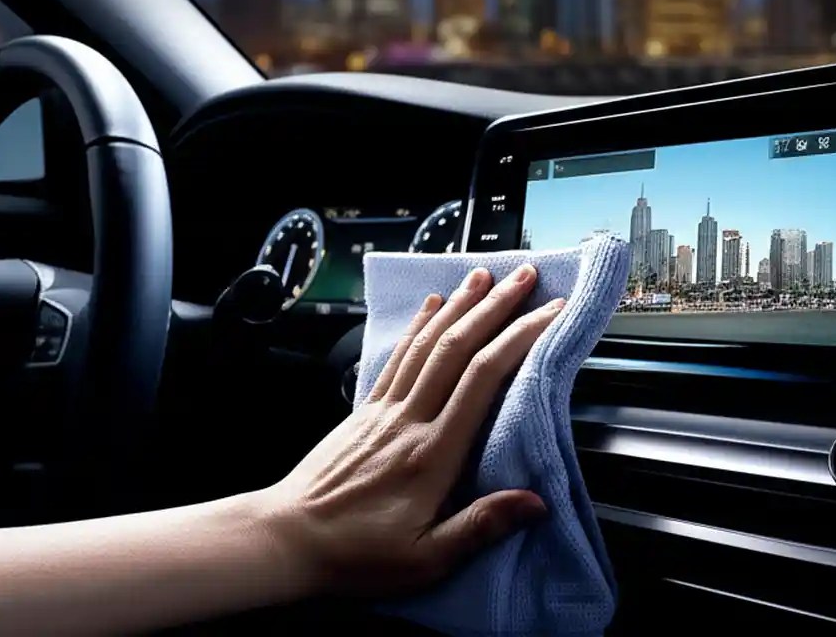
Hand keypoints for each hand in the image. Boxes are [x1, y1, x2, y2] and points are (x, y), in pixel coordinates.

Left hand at [259, 264, 561, 595]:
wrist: (286, 541)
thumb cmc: (357, 556)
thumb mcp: (426, 560)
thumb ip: (480, 527)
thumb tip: (536, 502)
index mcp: (432, 455)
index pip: (483, 379)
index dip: (519, 338)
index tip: (549, 313)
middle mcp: (408, 422)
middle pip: (458, 348)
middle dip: (496, 307)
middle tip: (525, 277)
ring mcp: (383, 411)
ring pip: (427, 344)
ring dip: (459, 305)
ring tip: (484, 275)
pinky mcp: (363, 412)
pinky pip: (397, 358)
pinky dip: (418, 326)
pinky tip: (431, 306)